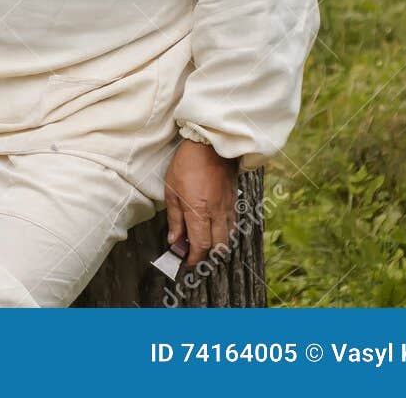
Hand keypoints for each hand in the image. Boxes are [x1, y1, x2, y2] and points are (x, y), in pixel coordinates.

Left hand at [164, 138, 238, 267]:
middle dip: (207, 256)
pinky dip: (225, 232)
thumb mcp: (171, 190)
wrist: (210, 145)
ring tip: (203, 241)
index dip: (194, 258)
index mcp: (199, 211)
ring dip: (217, 245)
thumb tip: (175, 240)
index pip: (201, 246)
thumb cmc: (186, 165)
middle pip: (219, 247)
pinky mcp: (235, 201)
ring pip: (228, 237)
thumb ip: (175, 218)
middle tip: (194, 254)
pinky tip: (214, 228)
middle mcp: (217, 213)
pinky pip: (233, 224)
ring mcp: (228, 208)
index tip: (186, 261)